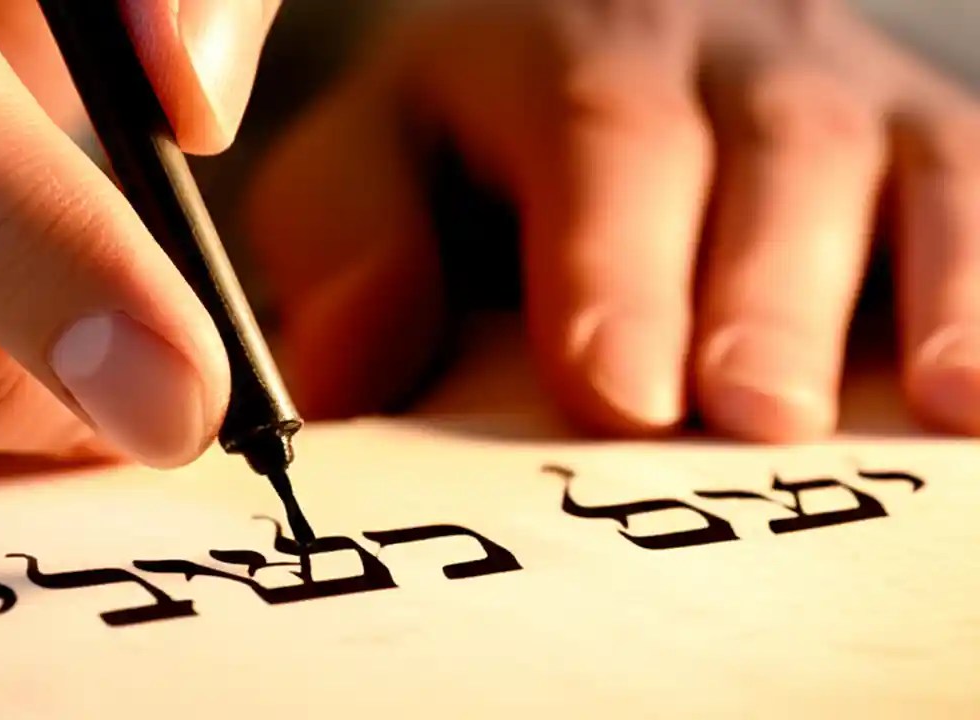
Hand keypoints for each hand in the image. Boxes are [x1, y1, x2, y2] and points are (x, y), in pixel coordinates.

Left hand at [246, 0, 979, 440]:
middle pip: (768, 148)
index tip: (616, 392)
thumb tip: (341, 386)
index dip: (615, 260)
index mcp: (564, 48)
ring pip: (898, 164)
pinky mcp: (918, 140)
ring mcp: (837, 88)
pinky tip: (978, 392)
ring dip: (922, 288)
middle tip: (753, 416)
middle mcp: (720, 49)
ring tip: (933, 407)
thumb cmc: (458, 148)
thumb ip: (347, 252)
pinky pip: (977, 195)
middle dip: (764, 291)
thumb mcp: (367, 169)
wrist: (567, 52)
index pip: (600, 131)